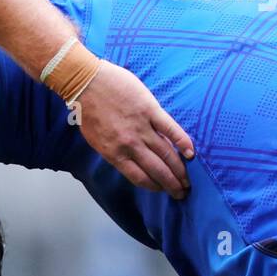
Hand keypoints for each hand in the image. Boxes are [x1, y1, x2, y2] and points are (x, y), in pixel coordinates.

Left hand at [75, 61, 194, 197]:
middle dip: (171, 184)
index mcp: (113, 153)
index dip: (154, 186)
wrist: (86, 82)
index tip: (163, 191)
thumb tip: (133, 160)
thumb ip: (115, 151)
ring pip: (166, 153)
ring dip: (179, 170)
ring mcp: (141, 127)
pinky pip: (171, 129)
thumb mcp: (96, 138)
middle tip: (182, 193)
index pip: (139, 177)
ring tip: (188, 180)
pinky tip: (191, 153)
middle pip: (157, 170)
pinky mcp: (150, 110)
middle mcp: (129, 144)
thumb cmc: (88, 110)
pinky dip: (183, 142)